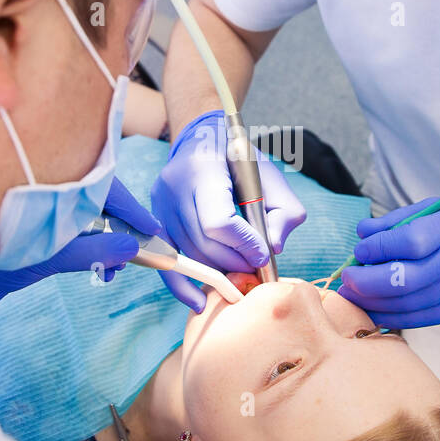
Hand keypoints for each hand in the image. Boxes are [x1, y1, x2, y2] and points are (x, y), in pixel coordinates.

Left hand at [0, 177, 158, 322]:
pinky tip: (83, 261)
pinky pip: (66, 218)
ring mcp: (39, 196)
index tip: (154, 232)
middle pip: (99, 197)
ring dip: (100, 239)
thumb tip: (131, 249)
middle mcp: (51, 181)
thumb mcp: (48, 257)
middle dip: (118, 233)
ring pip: (83, 210)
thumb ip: (93, 252)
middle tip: (122, 267)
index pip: (109, 189)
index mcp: (58, 182)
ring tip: (104, 273)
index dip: (134, 212)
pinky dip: (81, 239)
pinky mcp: (28, 211)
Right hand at [150, 110, 306, 308]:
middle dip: (235, 263)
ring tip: (241, 273)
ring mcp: (159, 205)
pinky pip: (167, 261)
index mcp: (204, 169)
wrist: (202, 139)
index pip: (218, 221)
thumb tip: (273, 250)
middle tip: (256, 269)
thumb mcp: (271, 176)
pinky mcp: (155, 220)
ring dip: (219, 271)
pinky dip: (183, 285)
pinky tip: (200, 302)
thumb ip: (284, 212)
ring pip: (189, 254)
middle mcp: (175, 187)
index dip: (243, 244)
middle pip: (204, 243)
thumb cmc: (240, 159)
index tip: (262, 253)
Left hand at [336, 197, 439, 328]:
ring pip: (411, 304)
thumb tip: (362, 233)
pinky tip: (374, 311)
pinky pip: (422, 319)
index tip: (360, 251)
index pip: (411, 242)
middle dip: (368, 282)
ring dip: (374, 303)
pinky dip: (393, 317)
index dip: (378, 248)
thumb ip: (401, 220)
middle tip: (346, 280)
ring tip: (352, 296)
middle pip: (406, 279)